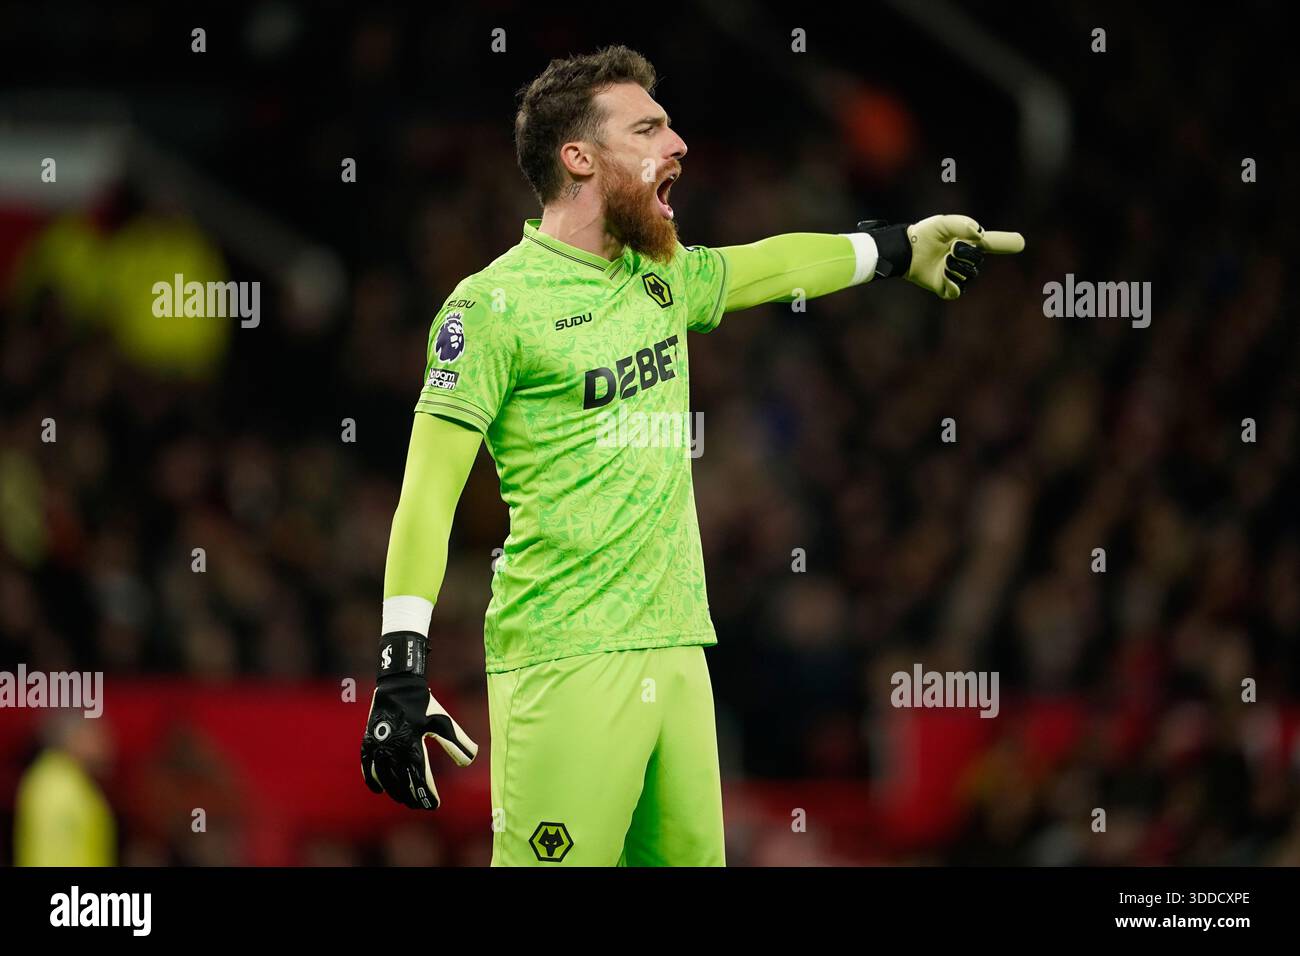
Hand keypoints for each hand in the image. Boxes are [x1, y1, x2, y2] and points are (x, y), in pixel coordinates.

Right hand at [361, 670, 477, 809]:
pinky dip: (374, 781)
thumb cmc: (424, 705)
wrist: (398, 686)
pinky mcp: (368, 744)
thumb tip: (469, 762)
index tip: (435, 805)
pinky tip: (381, 790)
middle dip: (414, 798)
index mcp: (413, 747)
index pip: (420, 780)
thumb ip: (457, 744)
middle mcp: (393, 751)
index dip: (428, 796)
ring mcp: (378, 749)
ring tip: (406, 799)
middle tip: (422, 804)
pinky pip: (368, 769)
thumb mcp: (443, 723)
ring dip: (396, 792)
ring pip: (386, 781)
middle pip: (403, 785)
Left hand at [860, 215, 1024, 299]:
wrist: (906, 251)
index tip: (1021, 242)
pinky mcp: (947, 288)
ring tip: (943, 261)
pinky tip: (941, 274)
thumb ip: (963, 224)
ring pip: (969, 275)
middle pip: (979, 261)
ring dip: (955, 267)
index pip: (993, 243)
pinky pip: (958, 289)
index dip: (1006, 243)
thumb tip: (979, 235)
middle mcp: (966, 260)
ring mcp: (957, 275)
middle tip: (950, 248)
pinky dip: (950, 281)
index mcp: (969, 243)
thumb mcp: (943, 223)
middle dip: (966, 254)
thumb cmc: (924, 234)